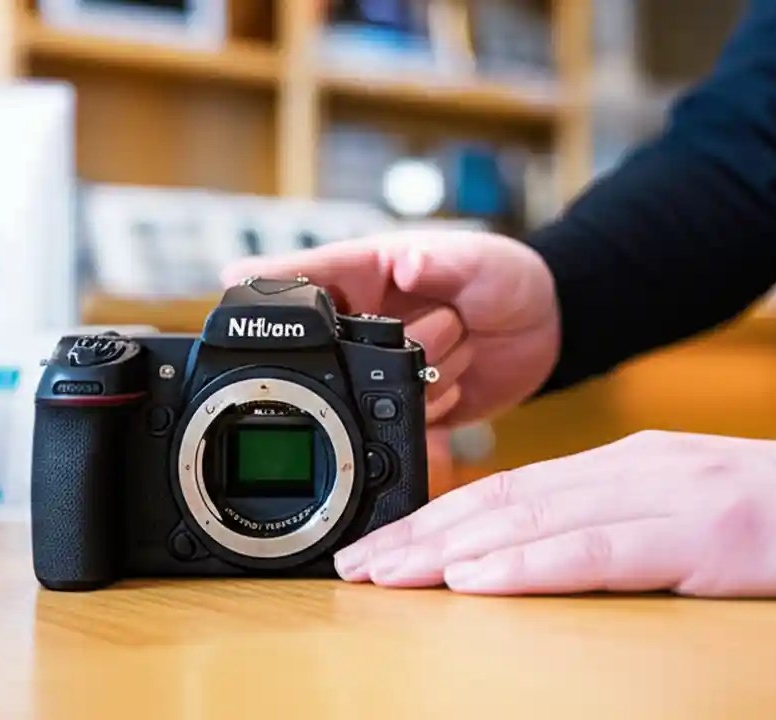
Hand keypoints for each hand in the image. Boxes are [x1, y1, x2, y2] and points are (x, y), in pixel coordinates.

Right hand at [221, 231, 559, 425]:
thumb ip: (445, 261)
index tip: (229, 291)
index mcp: (364, 273)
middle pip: (331, 354)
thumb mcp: (483, 260)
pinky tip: (460, 379)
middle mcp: (359, 321)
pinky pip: (395, 426)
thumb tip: (405, 261)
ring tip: (462, 343)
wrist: (547, 332)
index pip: (301, 279)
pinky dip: (434, 410)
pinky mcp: (397, 404)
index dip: (264, 291)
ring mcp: (375, 366)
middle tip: (448, 323)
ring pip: (370, 396)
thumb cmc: (508, 278)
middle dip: (392, 350)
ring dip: (426, 378)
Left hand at [334, 431, 775, 596]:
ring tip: (387, 574)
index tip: (378, 548)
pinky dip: (530, 564)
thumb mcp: (683, 507)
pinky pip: (599, 550)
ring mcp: (667, 495)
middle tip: (354, 564)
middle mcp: (631, 470)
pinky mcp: (705, 532)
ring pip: (532, 519)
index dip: (433, 519)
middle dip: (419, 535)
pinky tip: (478, 578)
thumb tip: (532, 549)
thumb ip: (610, 519)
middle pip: (500, 501)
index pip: (506, 491)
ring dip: (449, 550)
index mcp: (623, 466)